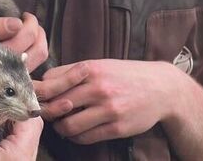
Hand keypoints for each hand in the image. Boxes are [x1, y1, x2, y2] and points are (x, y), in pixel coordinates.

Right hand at [0, 13, 47, 82]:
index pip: (28, 37)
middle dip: (39, 32)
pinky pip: (33, 71)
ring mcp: (13, 81)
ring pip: (39, 61)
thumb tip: (17, 23)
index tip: (25, 16)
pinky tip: (24, 48)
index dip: (31, 23)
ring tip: (30, 32)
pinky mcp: (12, 86)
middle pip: (39, 50)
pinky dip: (34, 55)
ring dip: (39, 43)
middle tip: (30, 22)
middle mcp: (10, 71)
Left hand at [33, 59, 182, 144]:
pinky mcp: (116, 127)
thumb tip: (46, 82)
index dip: (41, 91)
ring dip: (60, 128)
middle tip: (47, 114)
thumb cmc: (127, 75)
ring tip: (63, 125)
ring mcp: (108, 109)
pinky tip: (78, 132)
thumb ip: (75, 73)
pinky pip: (85, 137)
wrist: (162, 88)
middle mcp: (98, 88)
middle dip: (47, 112)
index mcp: (90, 69)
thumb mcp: (102, 65)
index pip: (51, 81)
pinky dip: (76, 137)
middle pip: (56, 104)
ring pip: (68, 125)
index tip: (40, 97)